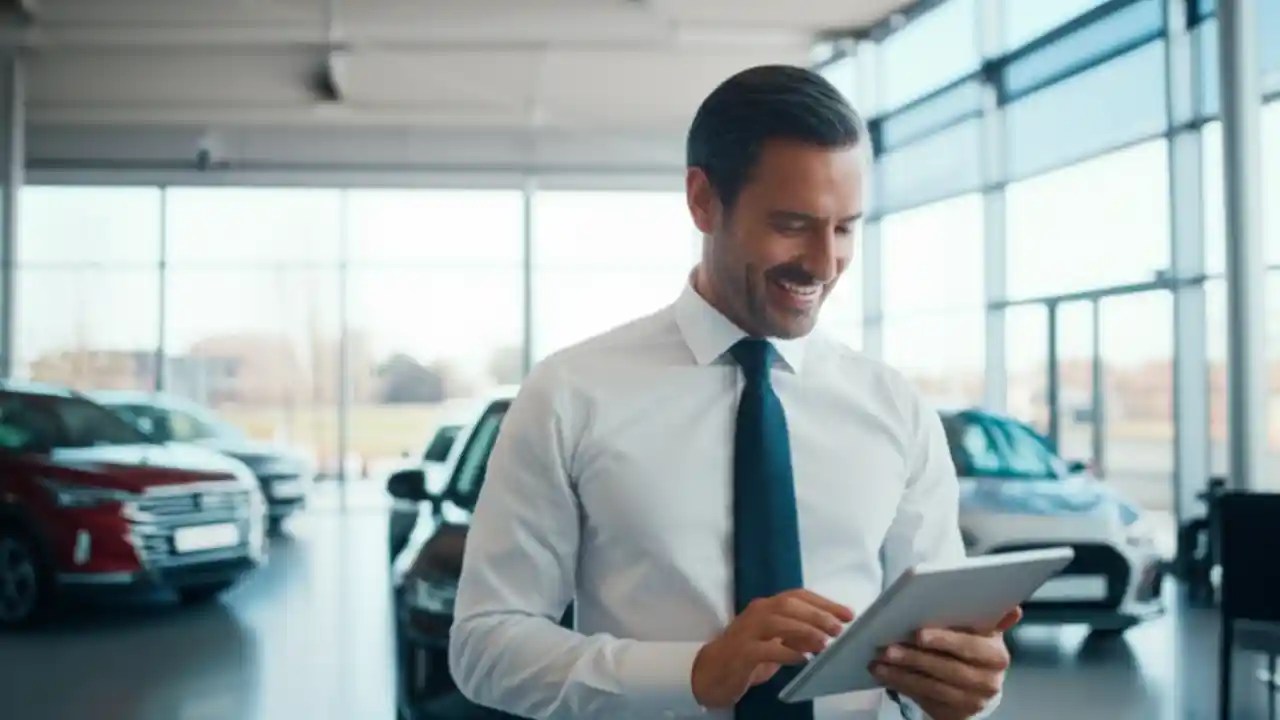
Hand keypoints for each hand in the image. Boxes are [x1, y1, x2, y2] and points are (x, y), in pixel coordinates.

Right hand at [691, 589, 854, 708]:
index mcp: (766, 606)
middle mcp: (757, 613)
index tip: (848, 614)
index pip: (798, 595)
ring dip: (805, 631)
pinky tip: (803, 659)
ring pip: (778, 622)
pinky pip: (766, 648)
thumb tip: (827, 632)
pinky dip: (787, 652)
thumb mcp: (776, 641)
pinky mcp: (741, 652)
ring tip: (825, 644)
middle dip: (817, 614)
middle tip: (839, 629)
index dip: (824, 603)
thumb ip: (797, 634)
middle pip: (789, 605)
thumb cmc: (747, 655)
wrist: (711, 672)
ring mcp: (747, 631)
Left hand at [870, 606, 1021, 719]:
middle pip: (947, 669)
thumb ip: (993, 619)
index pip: (969, 647)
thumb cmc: (973, 647)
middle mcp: (988, 682)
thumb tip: (1014, 609)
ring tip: (879, 661)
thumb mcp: (984, 632)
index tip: (918, 634)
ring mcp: (970, 701)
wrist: (977, 685)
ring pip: (932, 686)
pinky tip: (883, 674)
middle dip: (914, 658)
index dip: (944, 641)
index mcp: (996, 656)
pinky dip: (901, 685)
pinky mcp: (953, 714)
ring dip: (901, 674)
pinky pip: (923, 699)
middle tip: (887, 648)